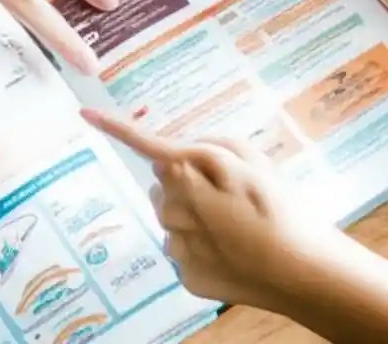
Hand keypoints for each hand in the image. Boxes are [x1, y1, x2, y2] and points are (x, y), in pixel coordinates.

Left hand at [81, 108, 345, 309]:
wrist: (302, 270)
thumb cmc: (280, 207)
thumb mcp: (252, 160)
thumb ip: (211, 147)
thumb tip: (183, 152)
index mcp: (184, 171)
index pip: (143, 144)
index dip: (113, 126)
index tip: (84, 113)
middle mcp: (169, 208)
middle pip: (163, 185)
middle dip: (185, 184)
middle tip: (227, 195)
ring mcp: (175, 244)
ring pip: (173, 219)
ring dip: (194, 217)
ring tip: (236, 226)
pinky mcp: (185, 274)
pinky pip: (184, 251)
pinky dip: (203, 249)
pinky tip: (232, 252)